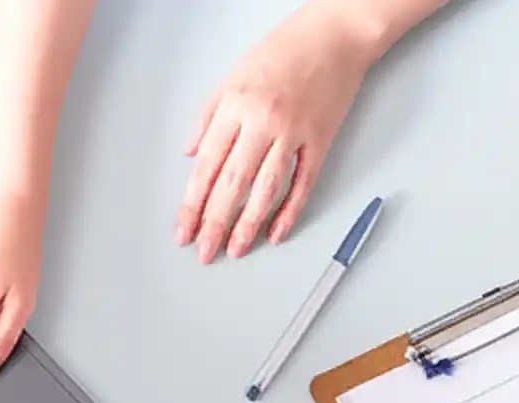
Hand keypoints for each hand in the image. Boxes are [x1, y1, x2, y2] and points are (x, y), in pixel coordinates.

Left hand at [175, 3, 382, 262]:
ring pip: (266, 189)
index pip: (207, 167)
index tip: (184, 230)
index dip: (193, 204)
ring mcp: (294, 133)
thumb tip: (192, 157)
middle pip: (233, 184)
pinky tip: (276, 232)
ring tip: (236, 250)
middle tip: (205, 252)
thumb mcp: (231, 77)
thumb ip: (208, 119)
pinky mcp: (321, 140)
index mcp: (235, 107)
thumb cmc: (281, 51)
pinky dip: (290, 211)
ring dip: (249, 225)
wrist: (334, 34)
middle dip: (215, 224)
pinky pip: (303, 184)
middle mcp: (262, 122)